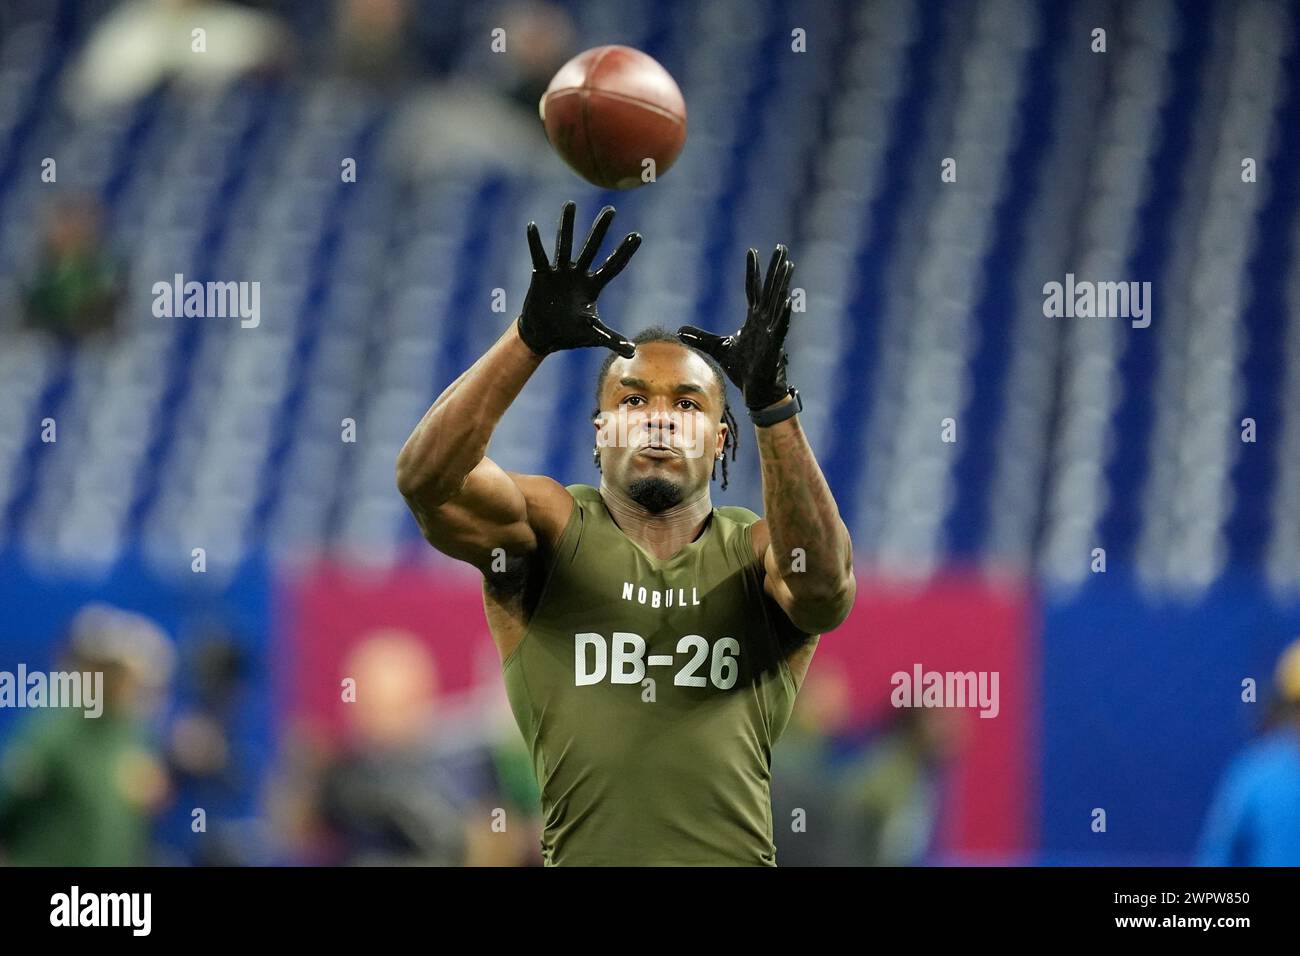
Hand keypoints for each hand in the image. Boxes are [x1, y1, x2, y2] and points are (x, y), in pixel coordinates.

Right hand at [516, 201, 640, 358]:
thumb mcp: (592, 335)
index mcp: (593, 286)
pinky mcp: (542, 275)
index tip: (637, 236)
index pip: (613, 266)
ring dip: (568, 225)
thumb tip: (632, 352)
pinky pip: (539, 256)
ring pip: (565, 244)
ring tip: (570, 204)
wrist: (543, 336)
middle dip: (601, 229)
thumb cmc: (570, 334)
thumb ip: (611, 340)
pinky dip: (535, 242)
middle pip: (592, 247)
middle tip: (611, 209)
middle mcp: (578, 274)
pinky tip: (532, 226)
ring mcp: (560, 273)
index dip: (624, 252)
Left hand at [678, 244, 794, 409]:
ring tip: (788, 265)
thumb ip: (700, 338)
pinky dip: (783, 314)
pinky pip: (780, 327)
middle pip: (770, 289)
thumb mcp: (717, 348)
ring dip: (783, 284)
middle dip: (776, 269)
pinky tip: (787, 300)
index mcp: (754, 319)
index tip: (751, 252)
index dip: (752, 271)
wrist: (756, 391)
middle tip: (782, 248)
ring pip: (778, 302)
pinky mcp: (774, 346)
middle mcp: (764, 321)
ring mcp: (771, 331)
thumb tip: (680, 331)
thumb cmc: (743, 369)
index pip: (752, 289)